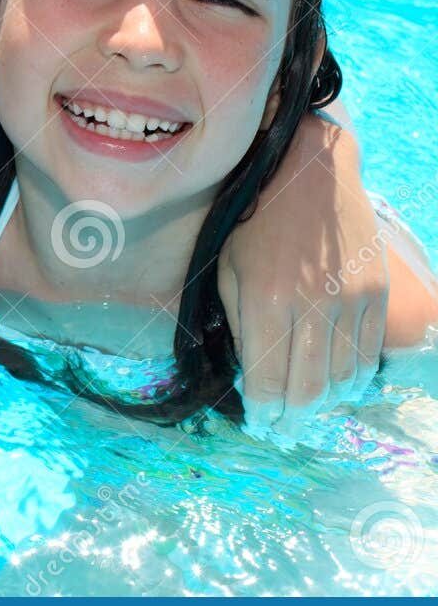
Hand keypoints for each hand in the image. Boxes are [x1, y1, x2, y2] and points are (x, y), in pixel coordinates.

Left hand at [221, 115, 384, 436]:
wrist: (307, 175)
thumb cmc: (253, 222)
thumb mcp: (227, 270)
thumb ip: (238, 325)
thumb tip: (249, 374)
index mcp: (267, 301)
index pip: (268, 379)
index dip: (263, 410)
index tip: (260, 424)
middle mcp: (313, 306)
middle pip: (309, 388)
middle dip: (293, 418)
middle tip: (283, 430)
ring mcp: (352, 301)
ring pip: (344, 378)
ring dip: (325, 405)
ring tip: (307, 412)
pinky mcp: (378, 294)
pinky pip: (369, 353)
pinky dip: (353, 380)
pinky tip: (336, 387)